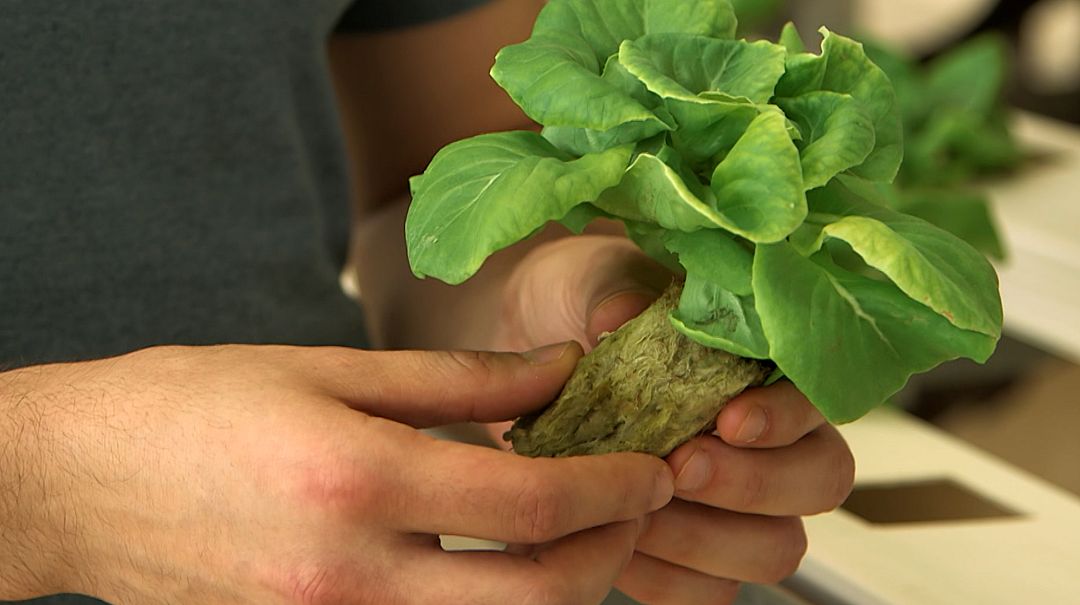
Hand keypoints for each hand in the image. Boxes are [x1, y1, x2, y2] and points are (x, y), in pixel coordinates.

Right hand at [0, 344, 673, 604]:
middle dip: (612, 550)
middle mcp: (354, 576)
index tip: (653, 464)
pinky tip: (504, 547)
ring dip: (563, 582)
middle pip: (536, 597)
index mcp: (357, 482)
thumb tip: (561, 372)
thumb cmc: (192, 405)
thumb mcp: (326, 367)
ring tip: (583, 519)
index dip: (613, 488)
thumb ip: (457, 378)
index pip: (531, 505)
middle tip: (639, 497)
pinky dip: (495, 597)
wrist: (78, 483)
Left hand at [493, 235, 854, 603]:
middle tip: (677, 468)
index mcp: (769, 366)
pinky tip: (618, 540)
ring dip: (705, 536)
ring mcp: (741, 505)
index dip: (786, 418)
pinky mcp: (695, 554)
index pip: (820, 400)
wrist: (528, 350)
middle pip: (819, 481)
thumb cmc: (582, 304)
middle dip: (751, 483)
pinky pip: (709, 590)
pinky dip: (666, 576)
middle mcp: (774, 439)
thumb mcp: (591, 280)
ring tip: (635, 508)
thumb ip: (615, 291)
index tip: (728, 420)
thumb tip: (617, 317)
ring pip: (773, 548)